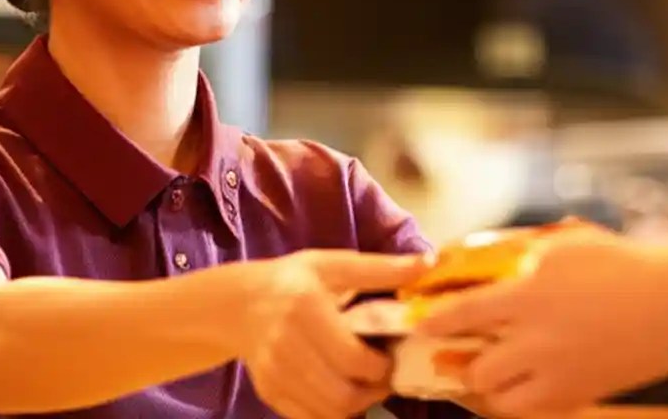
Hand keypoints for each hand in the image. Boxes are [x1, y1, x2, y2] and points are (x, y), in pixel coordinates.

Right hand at [239, 250, 427, 418]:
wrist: (240, 303)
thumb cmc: (294, 281)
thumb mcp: (334, 265)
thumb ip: (381, 269)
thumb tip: (428, 263)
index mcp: (306, 309)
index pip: (355, 360)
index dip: (383, 368)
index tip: (391, 356)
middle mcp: (286, 345)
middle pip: (344, 395)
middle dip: (374, 392)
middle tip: (382, 376)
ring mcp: (275, 373)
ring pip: (329, 414)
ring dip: (357, 406)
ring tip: (364, 385)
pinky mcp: (269, 392)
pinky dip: (332, 413)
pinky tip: (340, 392)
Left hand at [415, 231, 667, 416]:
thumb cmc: (619, 263)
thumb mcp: (560, 244)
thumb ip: (514, 251)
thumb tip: (475, 257)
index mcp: (529, 297)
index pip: (462, 314)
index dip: (432, 321)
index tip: (418, 324)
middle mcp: (539, 342)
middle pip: (477, 371)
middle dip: (462, 364)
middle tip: (458, 354)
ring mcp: (562, 373)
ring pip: (504, 402)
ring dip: (491, 389)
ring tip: (491, 374)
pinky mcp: (584, 394)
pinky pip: (538, 410)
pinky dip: (524, 400)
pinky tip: (525, 383)